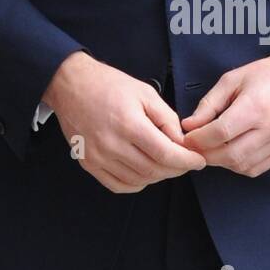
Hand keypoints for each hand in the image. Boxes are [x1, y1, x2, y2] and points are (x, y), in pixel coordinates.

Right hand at [42, 52, 205, 193]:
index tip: (198, 160)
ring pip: (139, 180)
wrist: (71, 84)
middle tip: (184, 161)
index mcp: (128, 124)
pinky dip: (137, 183)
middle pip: (154, 170)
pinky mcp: (88, 163)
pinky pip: (119, 185)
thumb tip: (180, 142)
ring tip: (164, 162)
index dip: (187, 161)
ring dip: (158, 176)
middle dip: (176, 169)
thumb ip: (167, 118)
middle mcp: (112, 144)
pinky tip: (143, 170)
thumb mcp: (144, 92)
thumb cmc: (107, 84)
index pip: (166, 154)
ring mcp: (98, 156)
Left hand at [179, 53, 269, 176]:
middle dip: (206, 154)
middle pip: (230, 154)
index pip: (220, 133)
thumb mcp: (231, 80)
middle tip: (194, 146)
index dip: (198, 139)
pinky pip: (255, 169)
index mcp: (255, 107)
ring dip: (220, 162)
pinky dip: (237, 165)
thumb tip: (189, 125)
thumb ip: (209, 104)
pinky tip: (229, 153)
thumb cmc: (265, 75)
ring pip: (242, 165)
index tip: (186, 137)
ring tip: (210, 148)